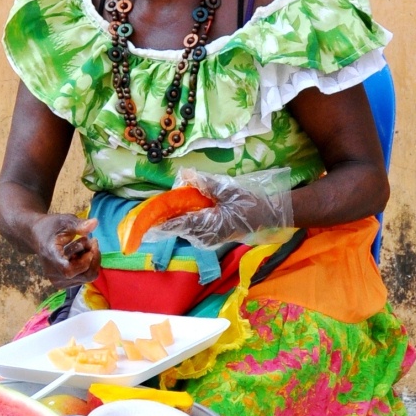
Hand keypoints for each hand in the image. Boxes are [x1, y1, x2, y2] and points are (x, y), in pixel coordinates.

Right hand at [30, 215, 100, 287]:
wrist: (36, 236)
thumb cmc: (51, 227)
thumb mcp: (64, 221)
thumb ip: (78, 224)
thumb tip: (95, 223)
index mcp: (51, 257)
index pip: (69, 270)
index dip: (85, 260)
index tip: (90, 242)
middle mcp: (53, 273)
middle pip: (85, 275)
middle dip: (94, 257)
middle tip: (92, 241)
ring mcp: (58, 280)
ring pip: (88, 277)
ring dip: (91, 260)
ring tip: (84, 245)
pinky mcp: (62, 283)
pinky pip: (84, 278)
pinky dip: (88, 265)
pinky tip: (81, 254)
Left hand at [148, 168, 293, 248]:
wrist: (268, 218)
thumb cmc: (250, 203)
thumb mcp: (229, 190)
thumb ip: (206, 184)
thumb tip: (186, 174)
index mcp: (210, 225)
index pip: (180, 224)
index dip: (162, 221)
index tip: (147, 218)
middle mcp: (205, 237)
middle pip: (178, 227)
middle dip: (166, 216)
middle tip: (154, 206)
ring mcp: (207, 240)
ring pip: (183, 230)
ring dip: (175, 218)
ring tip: (166, 207)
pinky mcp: (209, 239)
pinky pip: (191, 230)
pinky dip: (184, 221)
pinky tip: (183, 210)